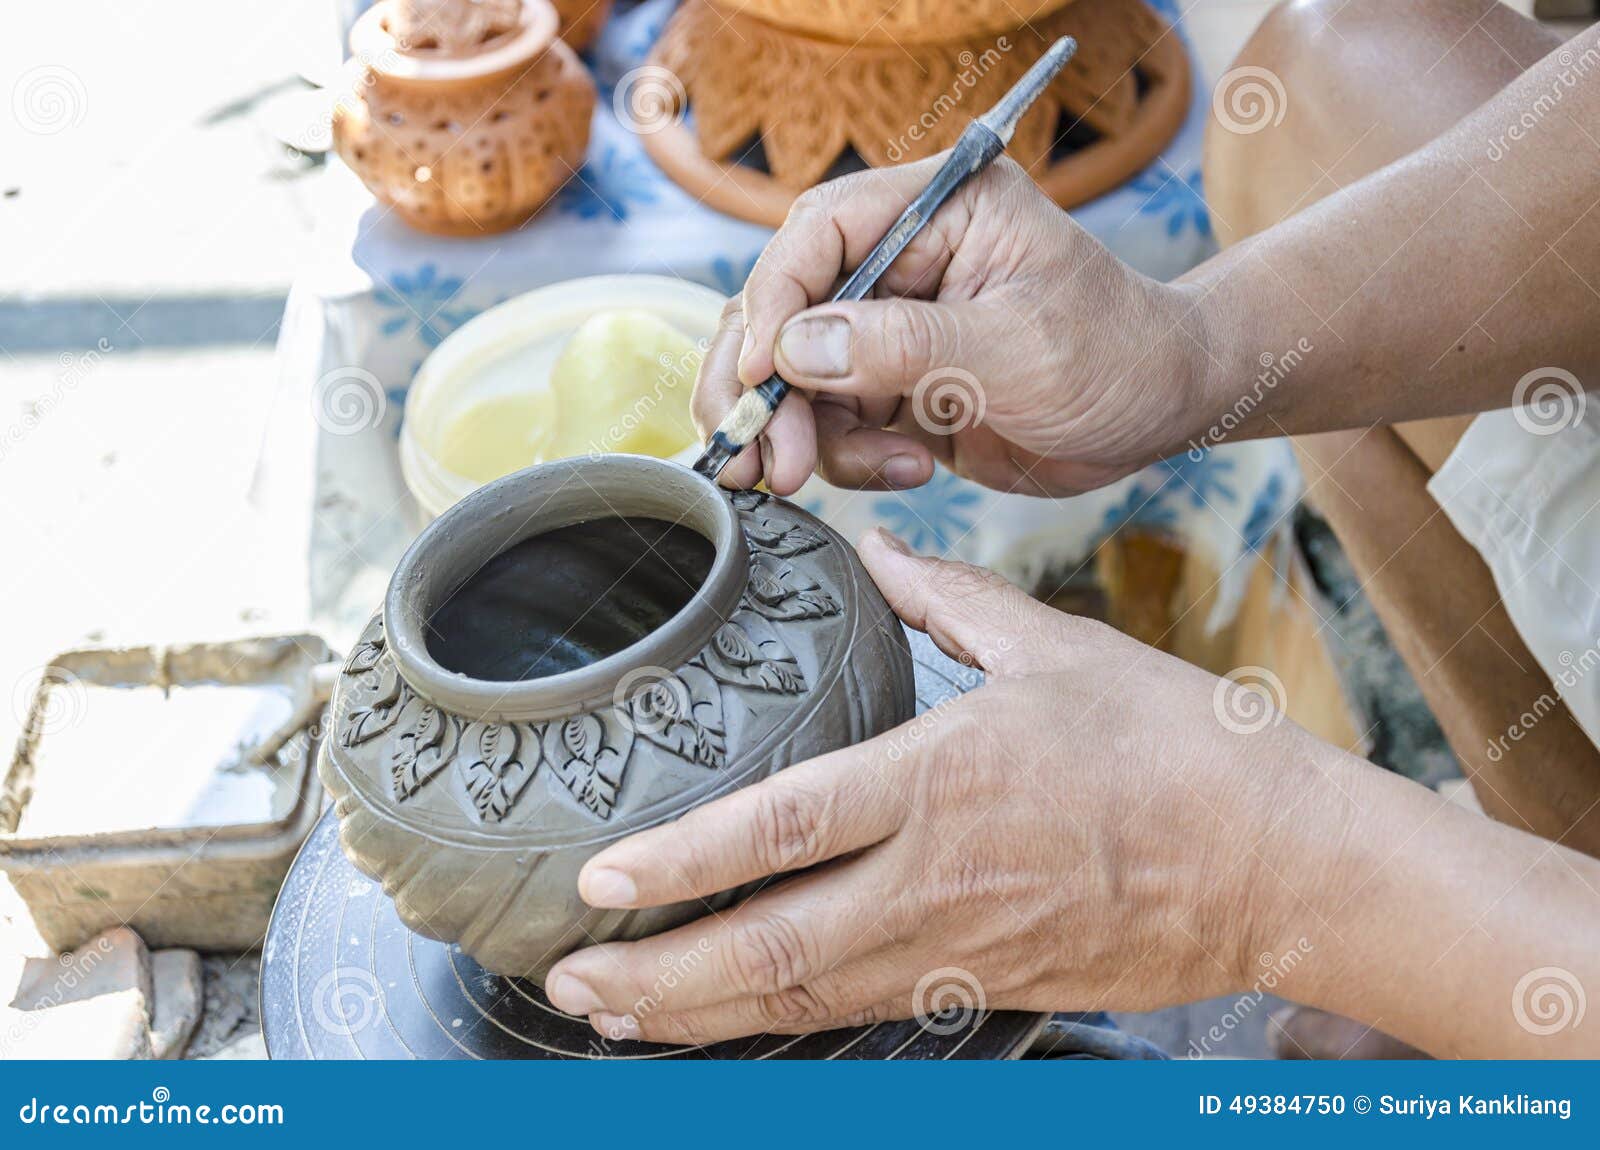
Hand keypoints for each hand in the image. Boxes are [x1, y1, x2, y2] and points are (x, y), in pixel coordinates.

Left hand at [544, 530, 1335, 1044]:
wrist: (1281, 862)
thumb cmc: (1174, 746)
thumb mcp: (1055, 647)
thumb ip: (948, 598)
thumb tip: (876, 553)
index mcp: (943, 776)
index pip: (781, 827)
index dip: (677, 861)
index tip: (596, 879)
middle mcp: (937, 876)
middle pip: (769, 947)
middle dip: (656, 976)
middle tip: (569, 979)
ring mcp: (962, 946)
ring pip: (805, 999)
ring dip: (700, 1014)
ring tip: (616, 1014)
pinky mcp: (988, 987)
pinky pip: (865, 1011)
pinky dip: (784, 1020)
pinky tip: (732, 1016)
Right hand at [691, 156, 1210, 496]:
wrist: (1161, 412)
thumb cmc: (1119, 353)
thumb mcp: (1017, 348)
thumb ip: (905, 346)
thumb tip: (796, 350)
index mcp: (934, 209)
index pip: (818, 234)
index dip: (775, 303)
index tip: (760, 374)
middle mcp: (901, 260)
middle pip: (785, 310)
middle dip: (764, 389)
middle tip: (759, 459)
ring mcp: (892, 327)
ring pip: (798, 379)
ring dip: (807, 436)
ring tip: (877, 469)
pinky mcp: (895, 386)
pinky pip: (834, 424)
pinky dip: (851, 458)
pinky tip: (909, 469)